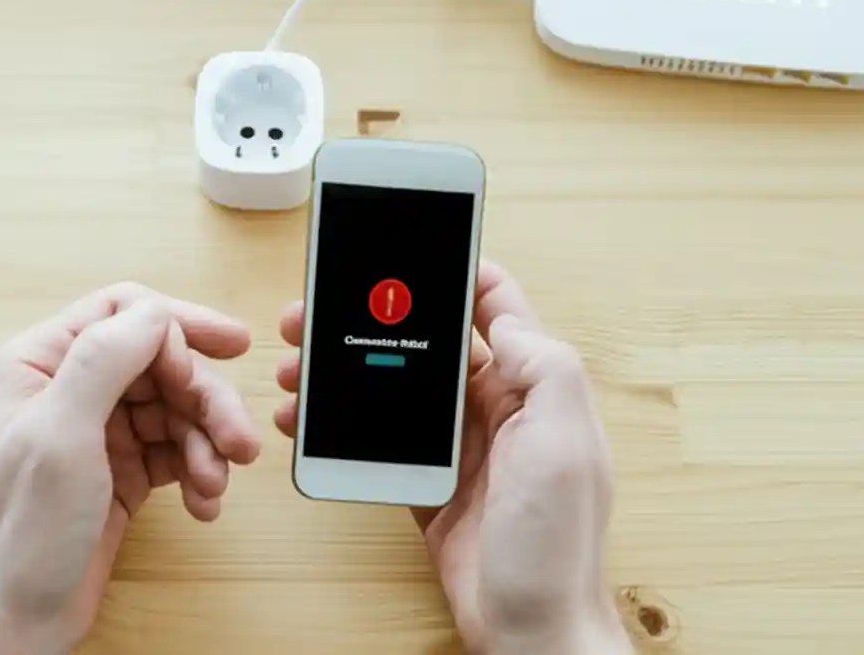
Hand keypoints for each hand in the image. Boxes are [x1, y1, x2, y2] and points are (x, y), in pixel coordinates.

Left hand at [0, 283, 261, 654]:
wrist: (14, 617)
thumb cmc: (20, 532)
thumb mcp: (60, 435)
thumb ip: (104, 361)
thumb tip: (155, 312)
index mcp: (42, 361)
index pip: (126, 312)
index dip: (178, 333)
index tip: (216, 364)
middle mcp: (72, 387)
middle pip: (164, 362)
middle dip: (206, 400)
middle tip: (239, 441)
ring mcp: (99, 430)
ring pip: (178, 408)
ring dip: (208, 442)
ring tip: (216, 484)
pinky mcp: (122, 470)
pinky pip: (178, 451)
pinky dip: (199, 472)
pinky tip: (204, 503)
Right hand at [273, 263, 631, 654]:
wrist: (530, 630)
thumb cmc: (555, 544)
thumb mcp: (566, 443)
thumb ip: (543, 367)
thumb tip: (502, 314)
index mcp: (533, 386)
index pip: (496, 307)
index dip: (456, 271)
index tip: (405, 247)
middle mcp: (497, 408)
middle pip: (428, 342)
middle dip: (373, 319)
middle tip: (316, 312)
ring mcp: (459, 445)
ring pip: (394, 386)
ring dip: (345, 369)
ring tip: (297, 367)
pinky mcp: (427, 481)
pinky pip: (378, 436)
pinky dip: (338, 424)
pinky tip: (307, 419)